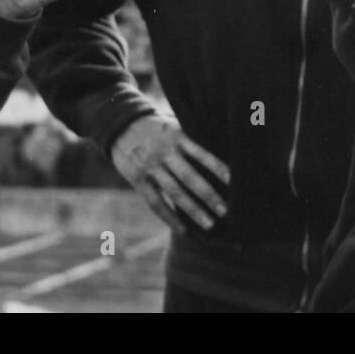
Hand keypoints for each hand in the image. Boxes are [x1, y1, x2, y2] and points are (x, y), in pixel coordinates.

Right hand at [111, 114, 229, 234]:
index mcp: (177, 137)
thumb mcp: (174, 124)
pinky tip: (183, 230)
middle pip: (189, 177)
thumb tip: (222, 149)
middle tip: (225, 211)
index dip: (218, 167)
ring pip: (174, 192)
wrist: (120, 125)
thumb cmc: (156, 126)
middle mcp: (164, 152)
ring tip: (209, 224)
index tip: (234, 181)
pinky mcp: (137, 179)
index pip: (202, 154)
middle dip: (209, 195)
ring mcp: (150, 167)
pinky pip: (155, 202)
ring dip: (193, 210)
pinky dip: (169, 217)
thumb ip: (192, 137)